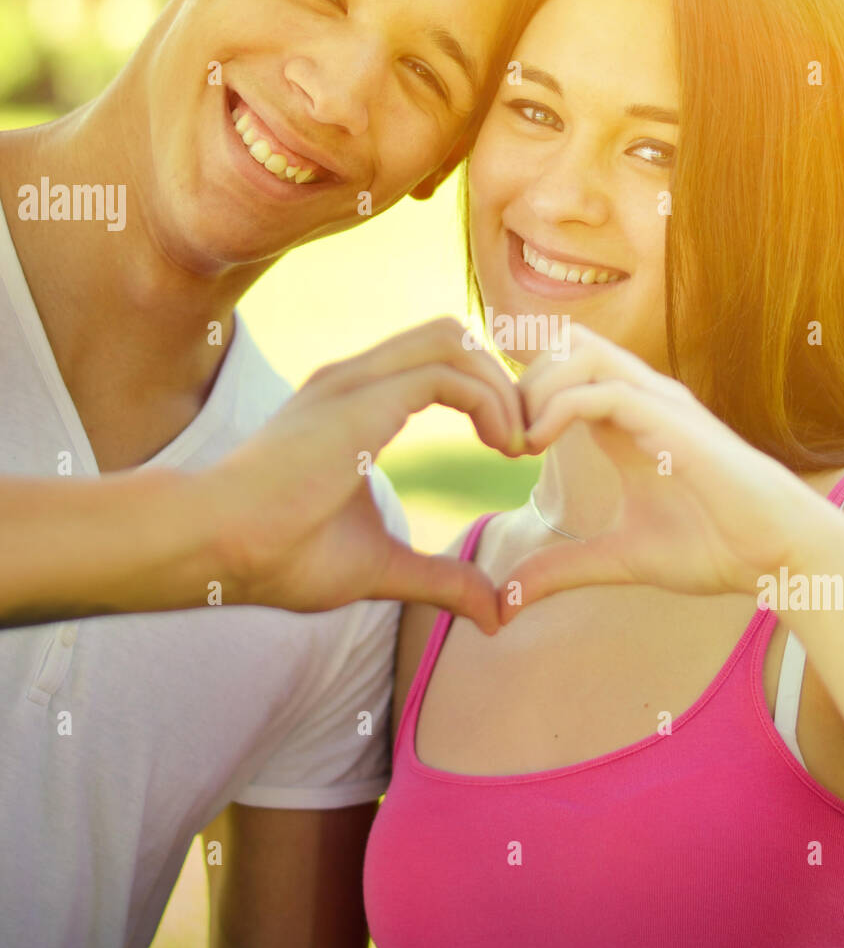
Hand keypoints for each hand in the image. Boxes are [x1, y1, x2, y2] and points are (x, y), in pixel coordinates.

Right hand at [203, 318, 523, 632]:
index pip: (435, 357)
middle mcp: (355, 378)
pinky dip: (488, 400)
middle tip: (523, 439)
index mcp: (354, 403)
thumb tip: (495, 614)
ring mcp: (354, 382)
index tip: (510, 444)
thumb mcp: (381, 567)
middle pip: (450, 333)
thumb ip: (440, 580)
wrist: (216, 547)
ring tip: (515, 444)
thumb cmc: (280, 555)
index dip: (486, 388)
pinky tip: (500, 445)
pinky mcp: (360, 400)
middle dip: (501, 376)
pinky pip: (447, 371)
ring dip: (500, 385)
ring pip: (452, 338)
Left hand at [506, 324, 843, 616]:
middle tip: (500, 438)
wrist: (781, 555)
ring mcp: (660, 402)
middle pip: (564, 341)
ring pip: (580, 350)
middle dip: (519, 379)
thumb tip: (506, 602)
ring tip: (519, 440)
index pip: (564, 365)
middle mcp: (642, 397)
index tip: (496, 441)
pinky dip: (558, 407)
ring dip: (535, 388)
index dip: (520, 389)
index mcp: (627, 418)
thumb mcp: (618, 559)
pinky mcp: (673, 421)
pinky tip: (536, 445)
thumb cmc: (714, 547)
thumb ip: (562, 569)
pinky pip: (602, 390)